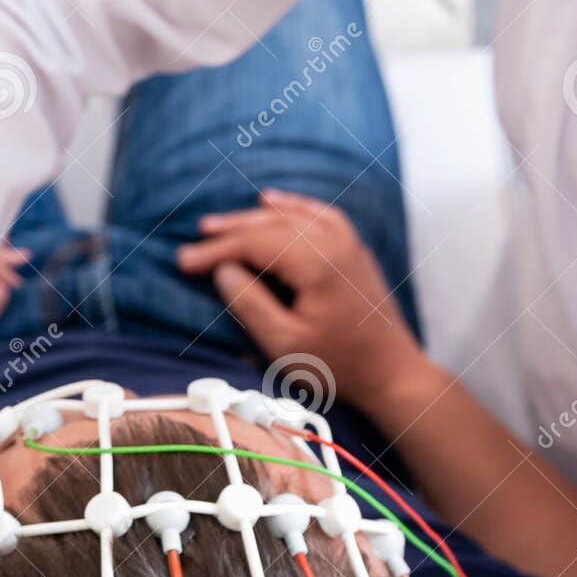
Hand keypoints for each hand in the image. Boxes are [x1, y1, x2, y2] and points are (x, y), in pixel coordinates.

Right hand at [177, 190, 423, 414]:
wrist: (393, 374)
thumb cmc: (339, 366)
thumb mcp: (284, 344)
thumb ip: (250, 304)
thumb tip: (224, 271)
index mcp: (316, 264)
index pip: (255, 243)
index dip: (216, 250)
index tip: (184, 261)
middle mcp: (335, 244)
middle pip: (273, 223)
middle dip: (231, 230)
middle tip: (197, 236)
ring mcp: (349, 244)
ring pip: (294, 215)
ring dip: (255, 216)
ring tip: (222, 223)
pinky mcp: (355, 252)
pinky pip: (319, 215)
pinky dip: (292, 207)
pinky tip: (275, 203)